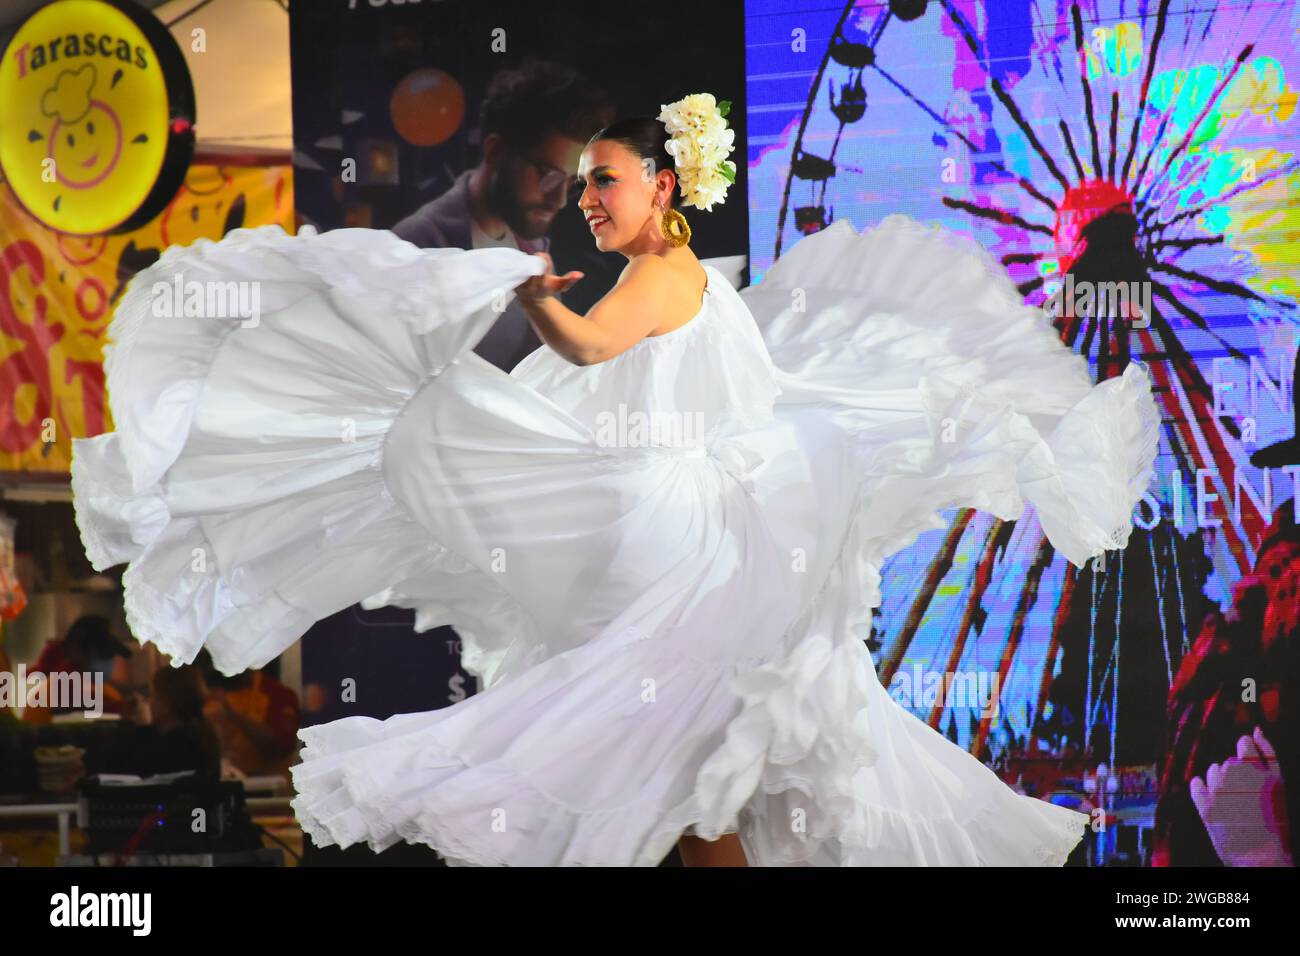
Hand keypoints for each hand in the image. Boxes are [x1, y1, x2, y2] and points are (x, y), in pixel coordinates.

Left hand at [514, 252, 581, 304]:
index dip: (543, 264)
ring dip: (523, 263)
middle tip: (536, 255)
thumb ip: (570, 280)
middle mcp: (530, 287)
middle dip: (532, 262)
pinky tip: (517, 260)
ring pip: (520, 271)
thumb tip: (580, 274)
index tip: (543, 254)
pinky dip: (514, 266)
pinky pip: (513, 273)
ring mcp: (520, 285)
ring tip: (526, 257)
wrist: (532, 300)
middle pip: (530, 271)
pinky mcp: (513, 283)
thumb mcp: (560, 286)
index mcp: (542, 286)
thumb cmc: (548, 289)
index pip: (542, 274)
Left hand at [1190, 727, 1292, 865]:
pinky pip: (1196, 784)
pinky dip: (1202, 789)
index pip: (1244, 742)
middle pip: (1229, 761)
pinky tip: (1215, 800)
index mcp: (1255, 767)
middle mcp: (1233, 774)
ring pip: (1213, 771)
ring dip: (1221, 781)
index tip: (1253, 771)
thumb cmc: (1275, 818)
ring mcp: (1216, 788)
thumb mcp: (1279, 782)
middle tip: (1249, 796)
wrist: (1260, 854)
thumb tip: (1255, 728)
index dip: (1249, 756)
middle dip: (1237, 773)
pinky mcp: (1202, 803)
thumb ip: (1268, 752)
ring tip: (1236, 801)